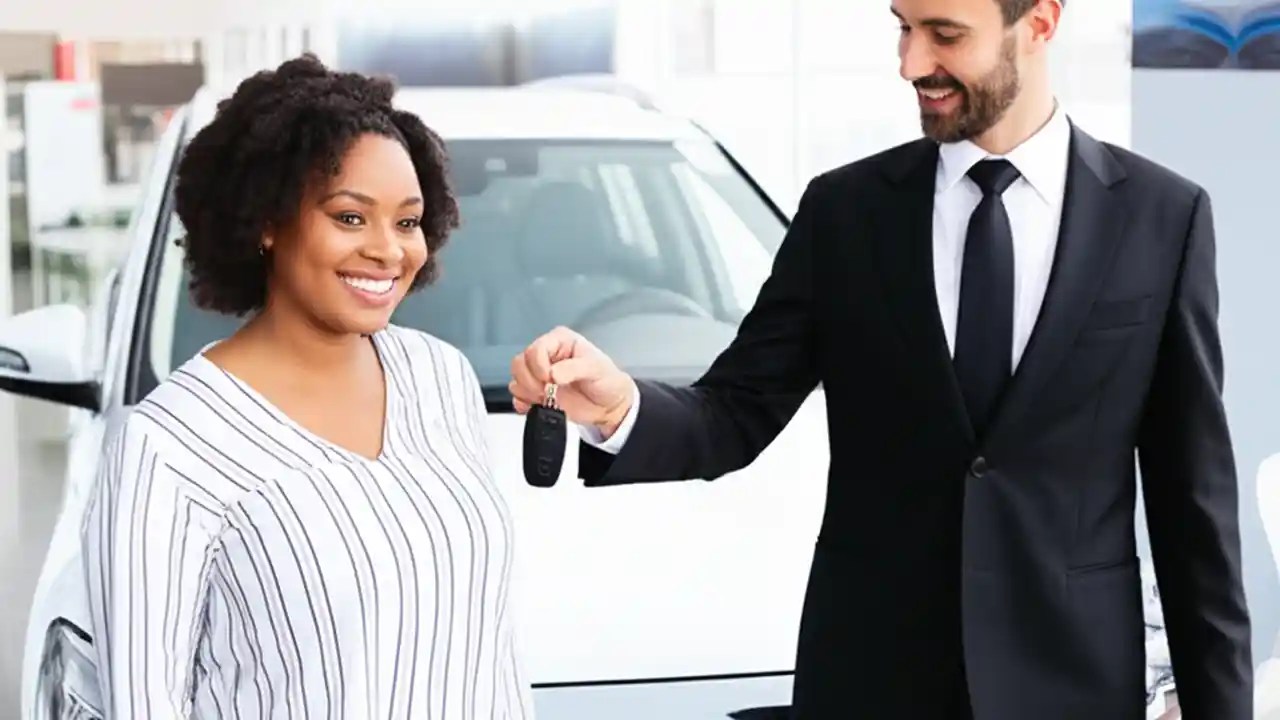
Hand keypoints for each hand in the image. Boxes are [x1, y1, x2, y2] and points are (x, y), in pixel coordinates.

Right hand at [510, 326, 634, 436]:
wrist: (609, 406)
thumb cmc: (607, 380)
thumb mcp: (596, 368)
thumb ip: (574, 368)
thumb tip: (553, 373)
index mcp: (559, 341)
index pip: (535, 349)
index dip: (539, 366)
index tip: (551, 380)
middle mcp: (546, 355)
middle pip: (520, 363)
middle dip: (531, 380)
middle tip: (548, 391)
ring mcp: (539, 374)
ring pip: (516, 379)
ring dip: (528, 392)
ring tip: (547, 398)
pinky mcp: (536, 392)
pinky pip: (518, 395)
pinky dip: (524, 403)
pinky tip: (539, 405)